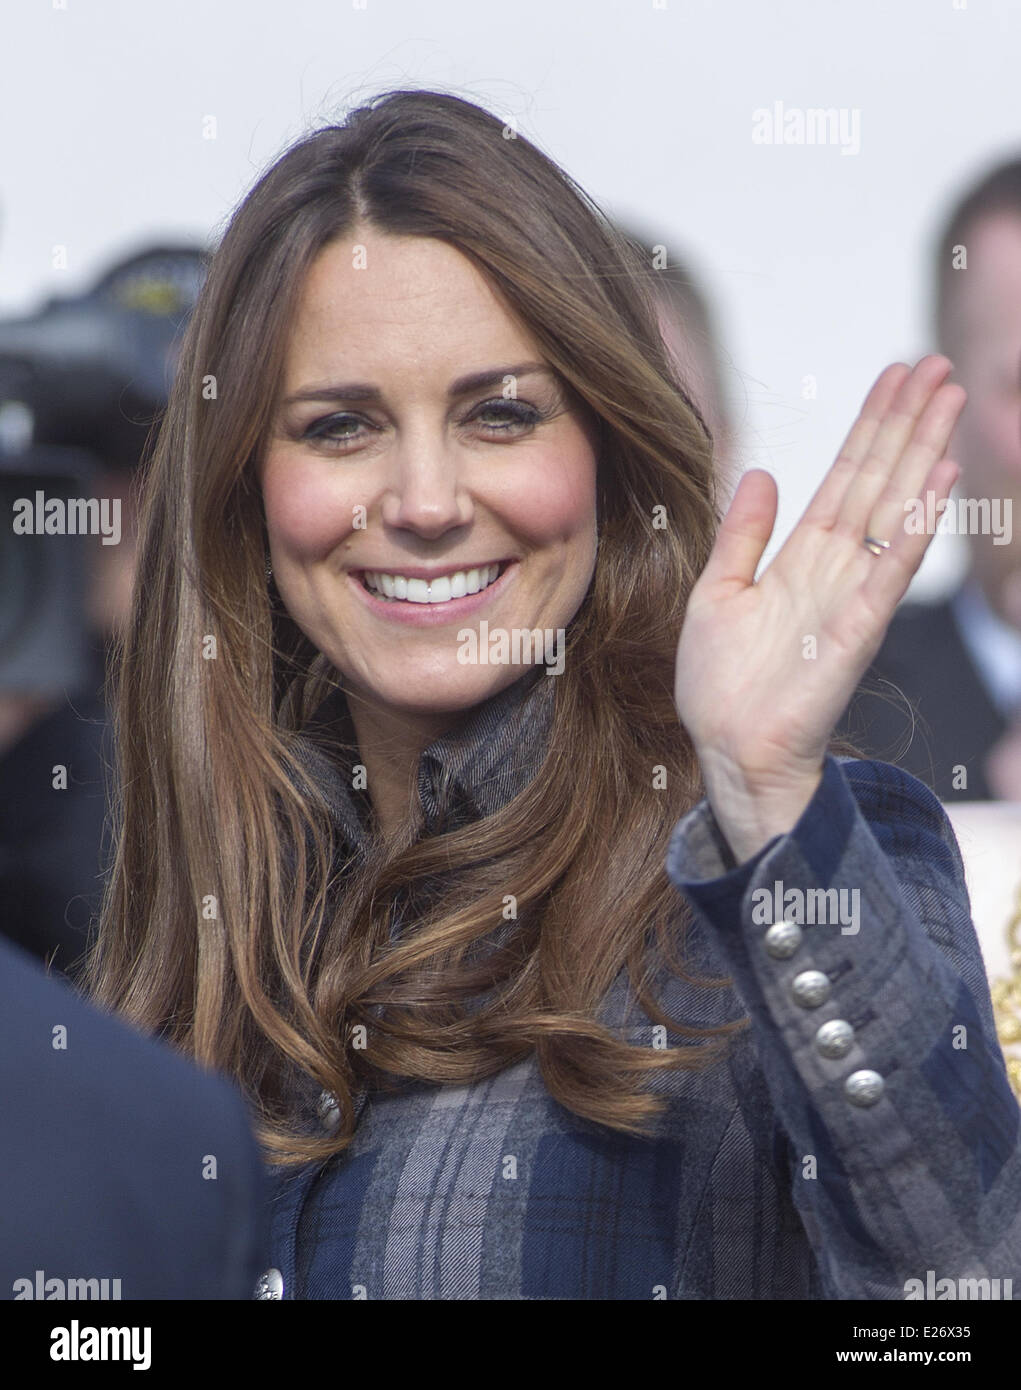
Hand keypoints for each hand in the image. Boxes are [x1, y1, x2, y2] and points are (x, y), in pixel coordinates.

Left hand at [675, 355, 966, 860]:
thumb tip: (763, 472)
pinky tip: (941, 481)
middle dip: (908, 422)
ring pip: (895, 510)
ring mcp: (852, 595)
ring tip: (949, 400)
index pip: (846, 476)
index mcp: (802, 556)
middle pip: (880, 479)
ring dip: (922, 454)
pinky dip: (918, 526)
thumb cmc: (721, 684)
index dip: (871, 425)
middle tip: (939, 366)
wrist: (729, 749)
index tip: (896, 377)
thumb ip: (743, 534)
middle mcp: (836, 568)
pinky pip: (893, 570)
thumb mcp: (717, 592)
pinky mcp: (858, 630)